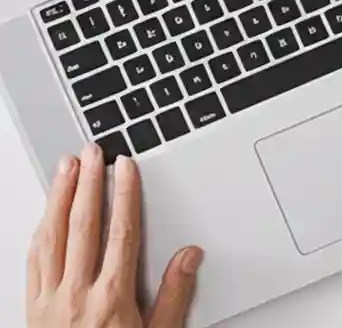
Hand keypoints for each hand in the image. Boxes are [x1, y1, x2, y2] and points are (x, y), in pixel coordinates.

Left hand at [27, 144, 202, 327]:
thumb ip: (174, 296)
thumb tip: (189, 256)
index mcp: (112, 299)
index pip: (120, 233)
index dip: (124, 196)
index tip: (126, 168)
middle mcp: (76, 295)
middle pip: (82, 226)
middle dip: (88, 183)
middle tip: (93, 153)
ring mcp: (49, 301)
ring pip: (51, 237)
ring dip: (59, 198)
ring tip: (66, 168)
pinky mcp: (31, 309)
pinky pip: (34, 259)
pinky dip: (40, 230)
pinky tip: (46, 215)